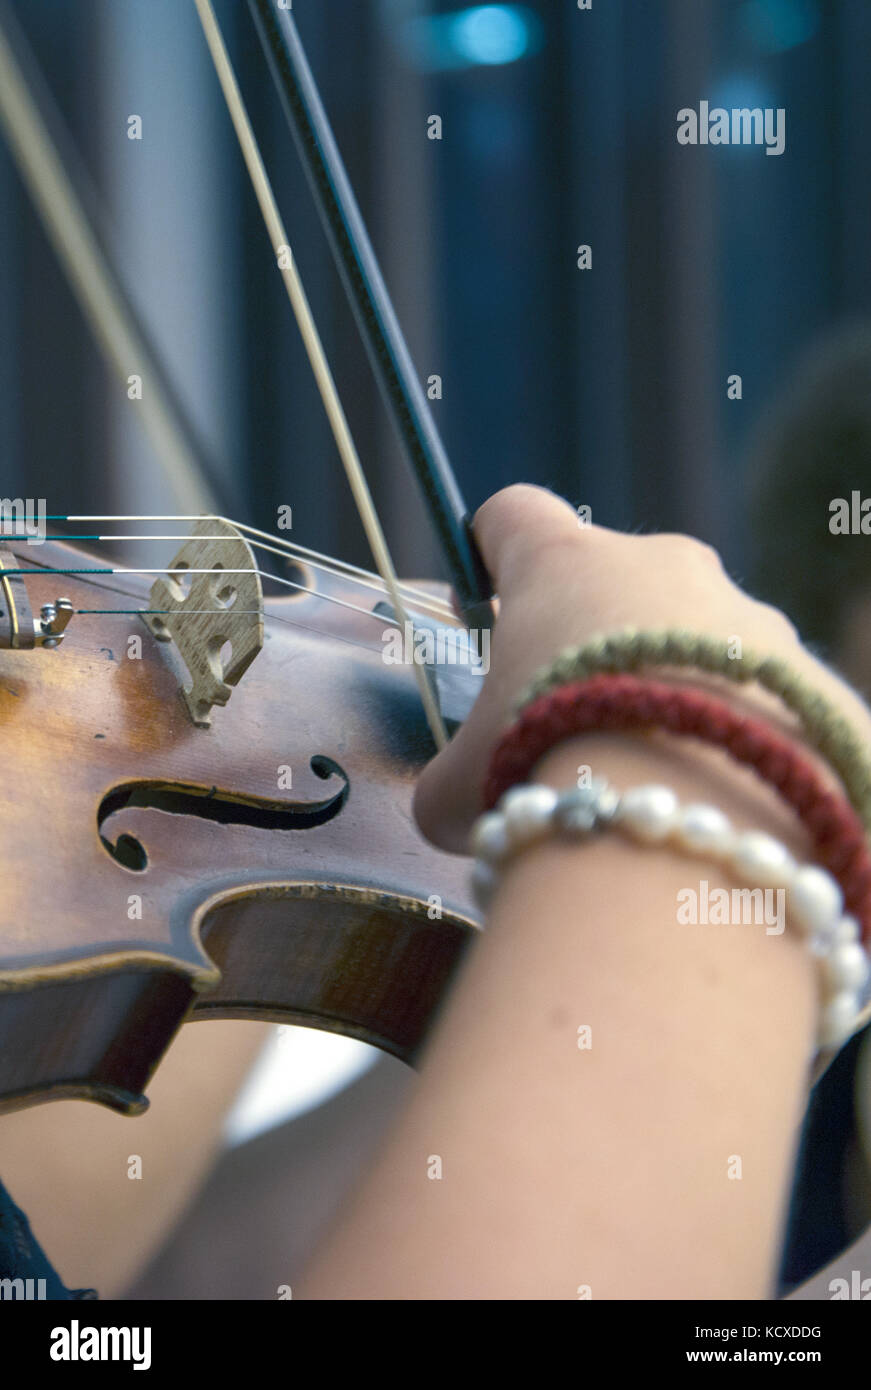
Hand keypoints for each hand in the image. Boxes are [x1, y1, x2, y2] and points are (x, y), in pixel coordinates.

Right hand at [414, 484, 870, 852]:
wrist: (695, 820)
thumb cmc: (551, 775)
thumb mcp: (462, 787)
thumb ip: (445, 783)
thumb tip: (442, 808)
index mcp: (565, 565)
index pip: (515, 515)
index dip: (494, 553)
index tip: (485, 604)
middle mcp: (664, 566)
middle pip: (617, 580)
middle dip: (594, 641)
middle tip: (576, 725)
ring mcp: (748, 617)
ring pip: (699, 640)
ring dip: (673, 690)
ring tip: (657, 778)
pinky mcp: (812, 678)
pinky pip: (765, 699)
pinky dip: (740, 739)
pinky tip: (720, 801)